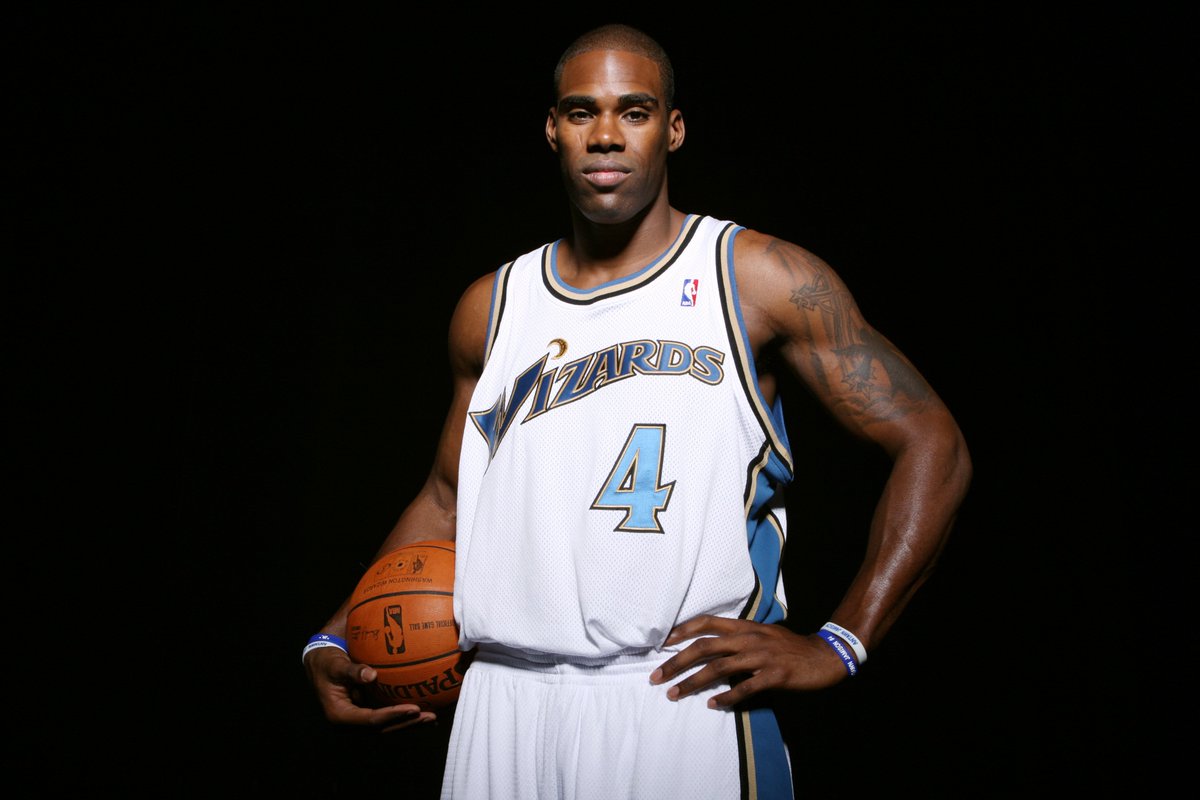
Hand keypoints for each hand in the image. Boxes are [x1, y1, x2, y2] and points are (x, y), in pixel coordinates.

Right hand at [305, 645, 436, 732]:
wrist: (319, 664)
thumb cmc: (327, 663)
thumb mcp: (335, 665)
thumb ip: (352, 671)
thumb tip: (371, 675)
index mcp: (340, 715)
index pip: (371, 719)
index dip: (393, 715)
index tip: (413, 708)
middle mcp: (351, 722)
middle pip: (383, 728)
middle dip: (406, 724)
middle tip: (429, 716)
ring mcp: (359, 719)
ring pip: (387, 726)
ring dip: (409, 723)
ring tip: (432, 718)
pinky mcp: (366, 712)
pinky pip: (388, 717)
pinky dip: (404, 716)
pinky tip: (424, 712)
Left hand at [649, 615, 847, 708]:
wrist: (824, 656)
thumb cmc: (789, 647)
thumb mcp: (762, 634)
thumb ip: (738, 638)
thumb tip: (709, 646)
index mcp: (745, 627)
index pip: (707, 623)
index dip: (682, 631)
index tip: (662, 644)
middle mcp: (749, 638)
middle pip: (705, 647)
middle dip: (677, 662)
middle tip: (656, 677)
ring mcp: (762, 656)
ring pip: (719, 668)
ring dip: (693, 682)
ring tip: (674, 694)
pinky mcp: (775, 675)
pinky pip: (746, 688)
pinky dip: (728, 697)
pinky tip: (714, 705)